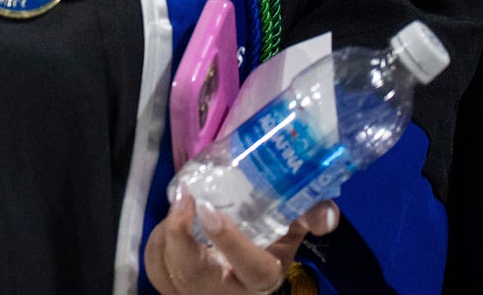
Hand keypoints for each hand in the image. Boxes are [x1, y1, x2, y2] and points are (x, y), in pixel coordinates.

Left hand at [145, 195, 337, 293]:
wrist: (245, 270)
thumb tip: (326, 215)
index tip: (209, 208)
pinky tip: (169, 225)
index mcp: (262, 276)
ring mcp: (197, 292)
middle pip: (194, 273)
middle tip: (184, 197)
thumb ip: (309, 216)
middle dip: (180, 233)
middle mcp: (227, 291)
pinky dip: (156, 243)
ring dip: (166, 233)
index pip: (250, 266)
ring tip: (180, 206)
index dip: (228, 240)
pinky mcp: (174, 288)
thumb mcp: (289, 231)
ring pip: (168, 267)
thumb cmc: (266, 245)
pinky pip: (155, 267)